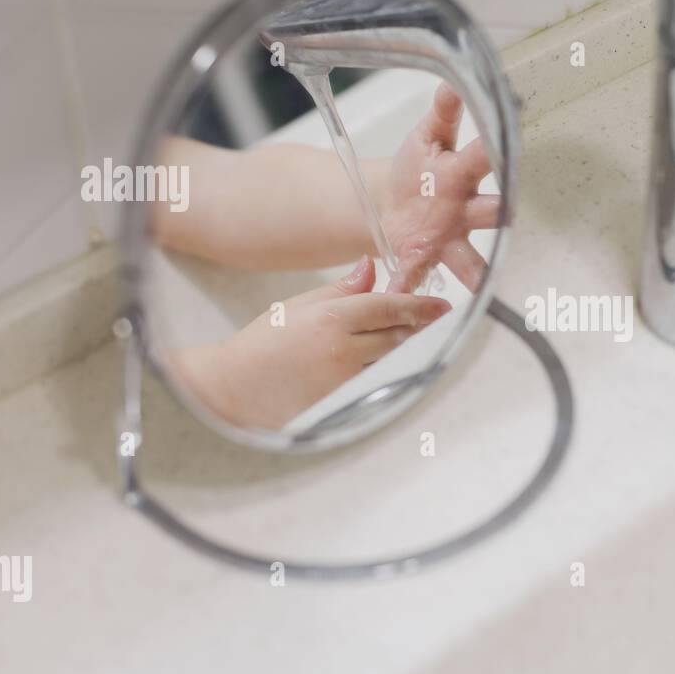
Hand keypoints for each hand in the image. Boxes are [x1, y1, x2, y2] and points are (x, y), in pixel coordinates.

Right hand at [171, 256, 451, 429]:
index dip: (420, 306)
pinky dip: (384, 372)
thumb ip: (341, 289)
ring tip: (407, 339)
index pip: (389, 308)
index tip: (441, 306)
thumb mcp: (300, 306)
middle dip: (417, 327)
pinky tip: (384, 366)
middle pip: (398, 336)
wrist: (233, 389)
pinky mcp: (342, 405)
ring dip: (402, 350)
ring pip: (390, 362)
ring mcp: (344, 382)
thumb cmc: (262, 344)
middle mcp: (341, 351)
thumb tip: (371, 268)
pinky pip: (375, 384)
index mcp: (330, 320)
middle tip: (434, 319)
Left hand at [384, 83, 499, 292]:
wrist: (393, 200)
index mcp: (463, 172)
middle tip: (513, 217)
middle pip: (492, 212)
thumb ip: (443, 110)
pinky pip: (418, 275)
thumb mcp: (429, 134)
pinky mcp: (425, 257)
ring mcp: (449, 238)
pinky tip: (401, 297)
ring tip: (483, 288)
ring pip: (471, 259)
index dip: (498, 148)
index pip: (485, 157)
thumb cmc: (420, 166)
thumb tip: (454, 81)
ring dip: (477, 273)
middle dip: (502, 214)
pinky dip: (409, 287)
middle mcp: (466, 209)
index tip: (512, 140)